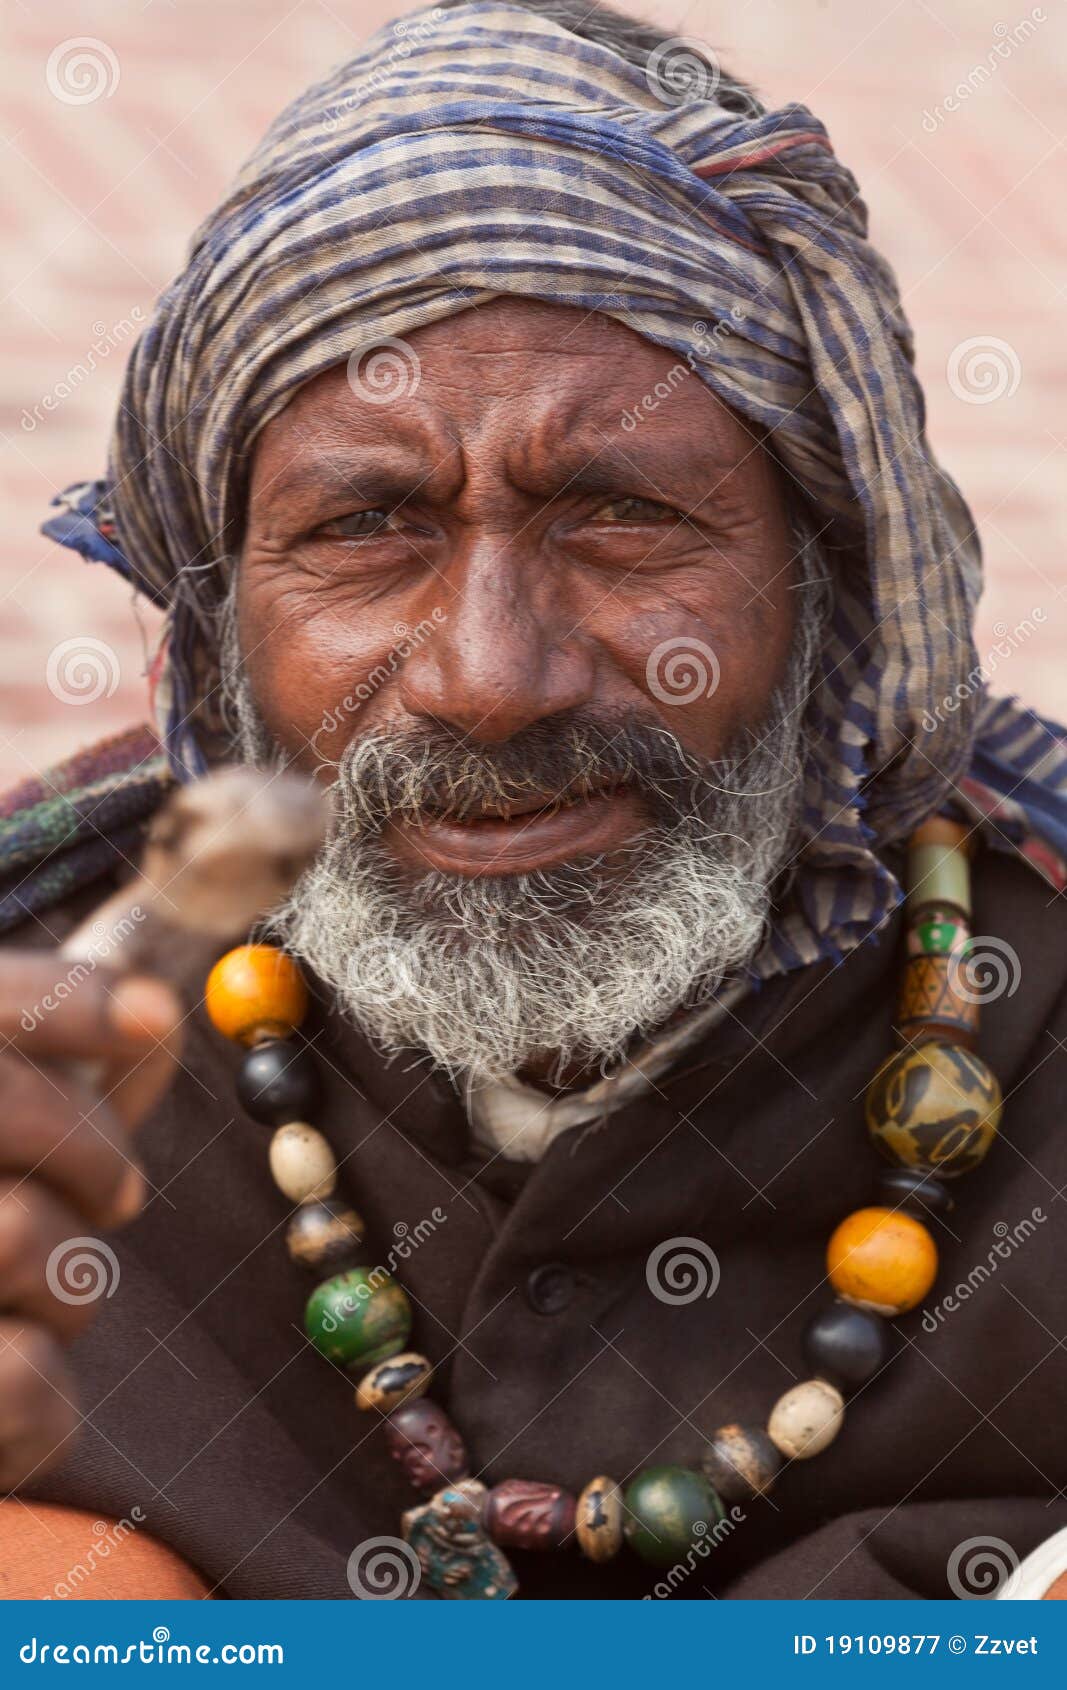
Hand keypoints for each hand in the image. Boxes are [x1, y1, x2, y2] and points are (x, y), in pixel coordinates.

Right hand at [0, 954, 180, 1491]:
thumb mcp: (11, 1147)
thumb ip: (68, 1065)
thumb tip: (148, 978)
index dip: (75, 999)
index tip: (158, 1015)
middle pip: (5, 1111)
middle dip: (94, 1155)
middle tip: (120, 1197)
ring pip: (16, 1235)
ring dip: (67, 1288)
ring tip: (35, 1308)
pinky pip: (22, 1376)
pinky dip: (42, 1400)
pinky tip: (8, 1392)